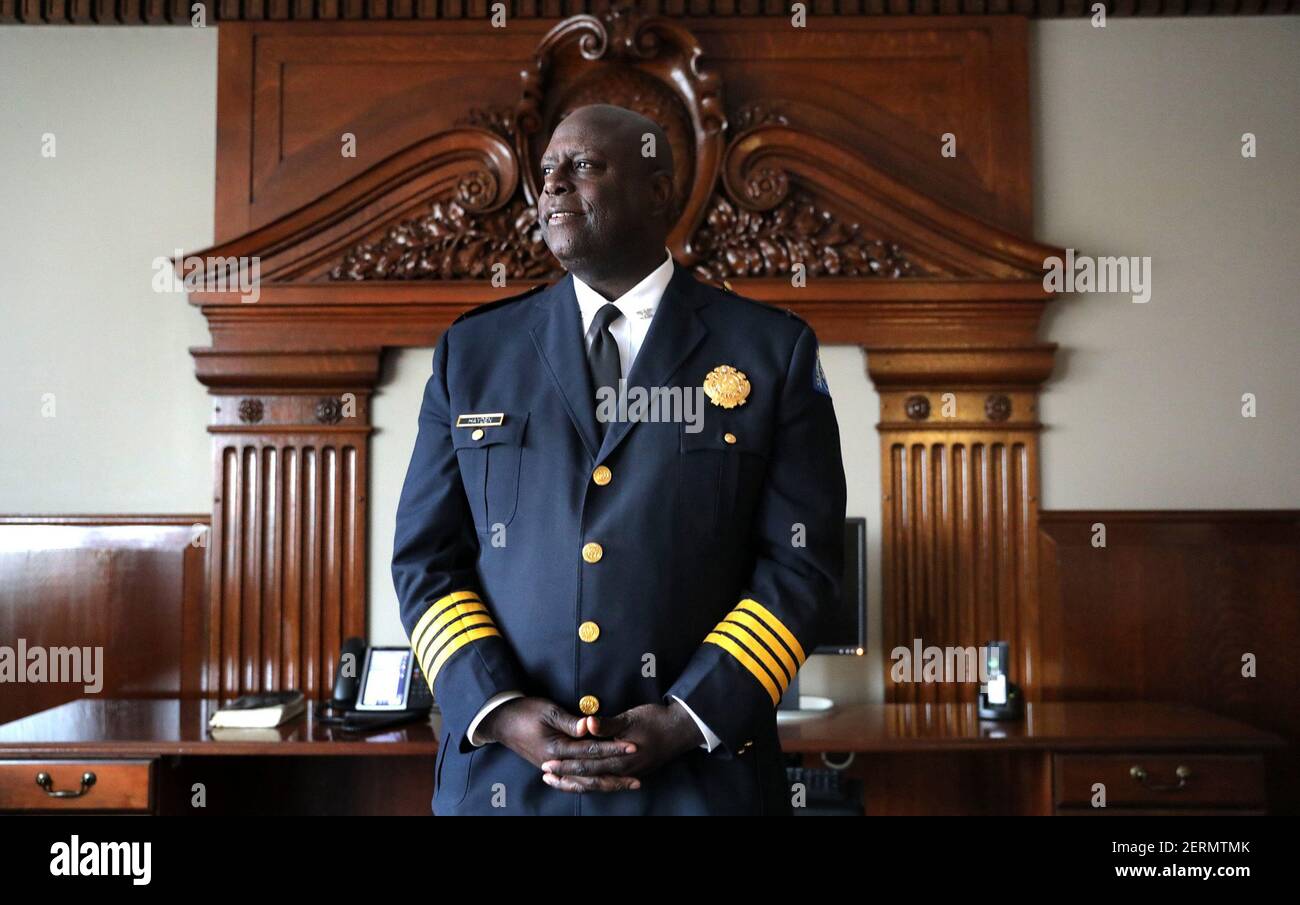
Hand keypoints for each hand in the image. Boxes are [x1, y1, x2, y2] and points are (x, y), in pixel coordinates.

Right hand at [475, 696, 641, 791]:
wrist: (500, 721)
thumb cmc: (524, 711)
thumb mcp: (547, 711)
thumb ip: (569, 722)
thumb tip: (590, 727)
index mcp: (556, 748)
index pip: (591, 751)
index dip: (613, 749)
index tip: (633, 747)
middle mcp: (555, 763)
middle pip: (590, 774)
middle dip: (615, 776)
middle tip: (637, 779)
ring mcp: (552, 767)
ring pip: (583, 782)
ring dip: (606, 784)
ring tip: (626, 785)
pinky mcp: (550, 766)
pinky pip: (573, 781)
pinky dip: (590, 784)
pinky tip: (602, 785)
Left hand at [539, 701, 701, 792]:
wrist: (681, 729)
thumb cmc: (655, 720)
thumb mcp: (631, 718)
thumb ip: (607, 725)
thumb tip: (587, 723)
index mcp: (620, 759)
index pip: (586, 764)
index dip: (565, 765)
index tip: (548, 764)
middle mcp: (623, 771)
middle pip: (589, 778)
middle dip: (566, 776)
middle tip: (546, 774)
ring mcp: (629, 773)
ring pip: (598, 783)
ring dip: (577, 781)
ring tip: (559, 780)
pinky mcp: (633, 771)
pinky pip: (608, 781)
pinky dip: (592, 781)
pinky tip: (584, 780)